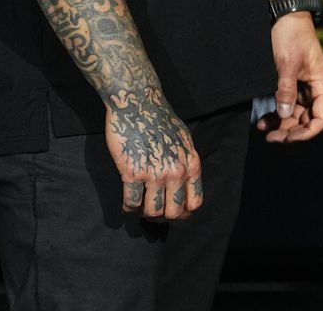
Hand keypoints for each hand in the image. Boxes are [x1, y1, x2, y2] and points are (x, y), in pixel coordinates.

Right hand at [104, 84, 201, 221]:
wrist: (139, 105)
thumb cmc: (161, 120)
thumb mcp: (185, 141)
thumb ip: (186, 162)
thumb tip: (185, 183)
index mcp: (191, 165)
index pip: (195, 203)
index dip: (184, 213)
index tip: (173, 211)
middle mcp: (176, 173)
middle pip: (174, 213)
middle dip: (163, 217)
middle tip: (153, 212)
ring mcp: (154, 175)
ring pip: (152, 212)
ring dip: (144, 213)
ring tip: (140, 207)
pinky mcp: (132, 173)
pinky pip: (131, 203)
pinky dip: (128, 208)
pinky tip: (128, 203)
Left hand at [257, 12, 322, 142]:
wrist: (285, 17)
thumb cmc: (291, 36)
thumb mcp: (287, 64)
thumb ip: (286, 91)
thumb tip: (285, 114)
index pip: (320, 119)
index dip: (306, 133)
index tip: (288, 138)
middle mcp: (317, 89)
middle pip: (307, 120)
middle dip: (291, 131)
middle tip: (271, 138)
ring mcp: (305, 87)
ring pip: (296, 115)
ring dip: (282, 124)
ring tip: (264, 129)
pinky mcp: (293, 84)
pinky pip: (288, 105)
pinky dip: (277, 114)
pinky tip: (264, 121)